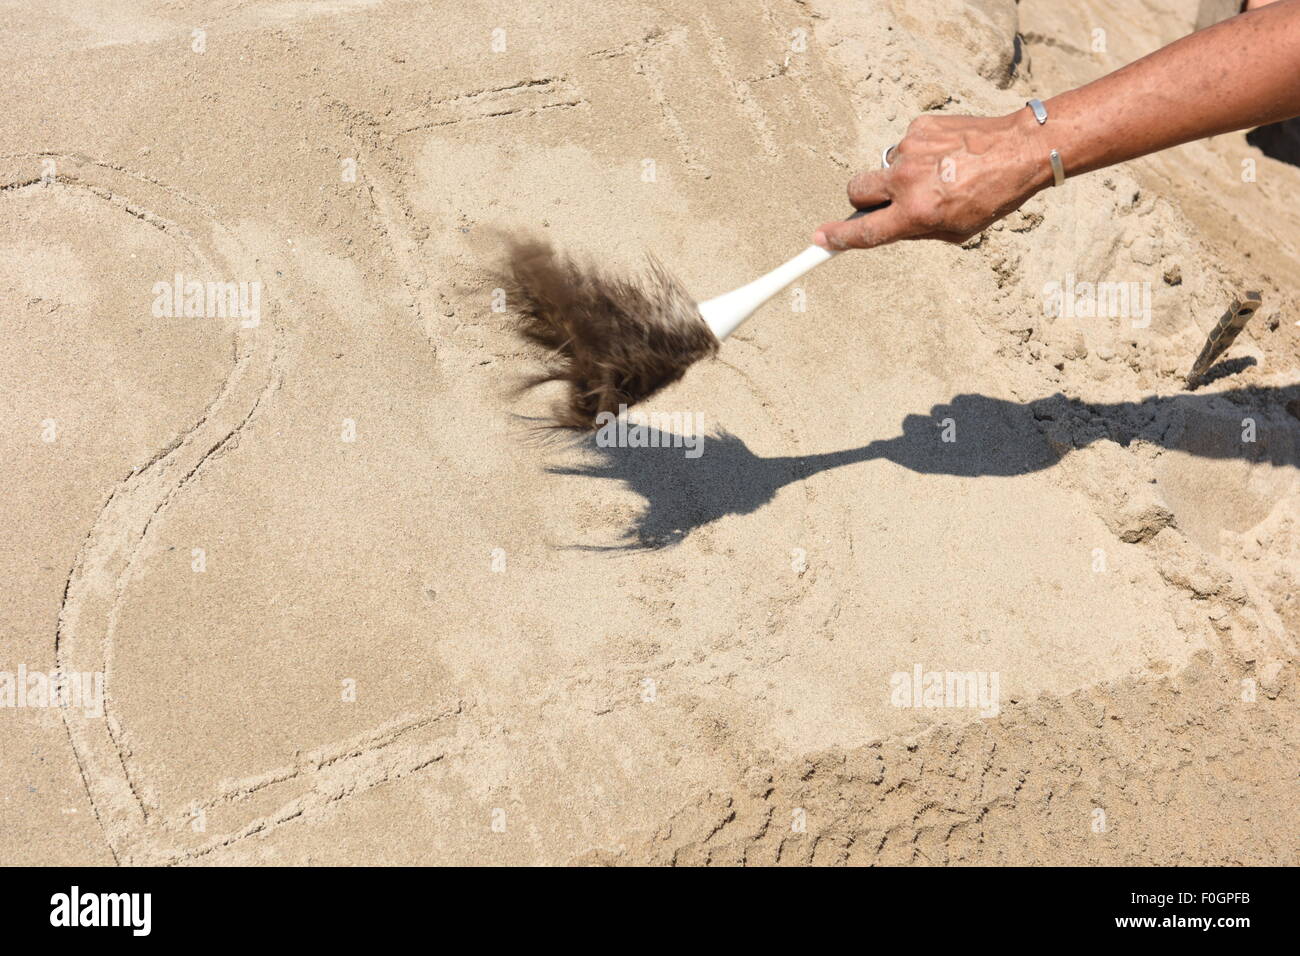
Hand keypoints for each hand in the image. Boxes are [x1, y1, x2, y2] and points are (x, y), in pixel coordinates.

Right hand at [813, 109, 1051, 249]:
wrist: (1021, 150)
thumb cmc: (992, 197)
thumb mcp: (955, 231)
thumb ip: (916, 229)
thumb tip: (886, 224)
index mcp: (915, 213)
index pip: (864, 231)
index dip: (838, 238)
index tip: (820, 239)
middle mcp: (907, 181)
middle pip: (857, 191)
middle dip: (862, 200)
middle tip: (884, 202)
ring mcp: (910, 150)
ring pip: (885, 168)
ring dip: (901, 175)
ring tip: (939, 174)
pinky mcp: (920, 126)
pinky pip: (906, 146)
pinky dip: (920, 153)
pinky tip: (947, 155)